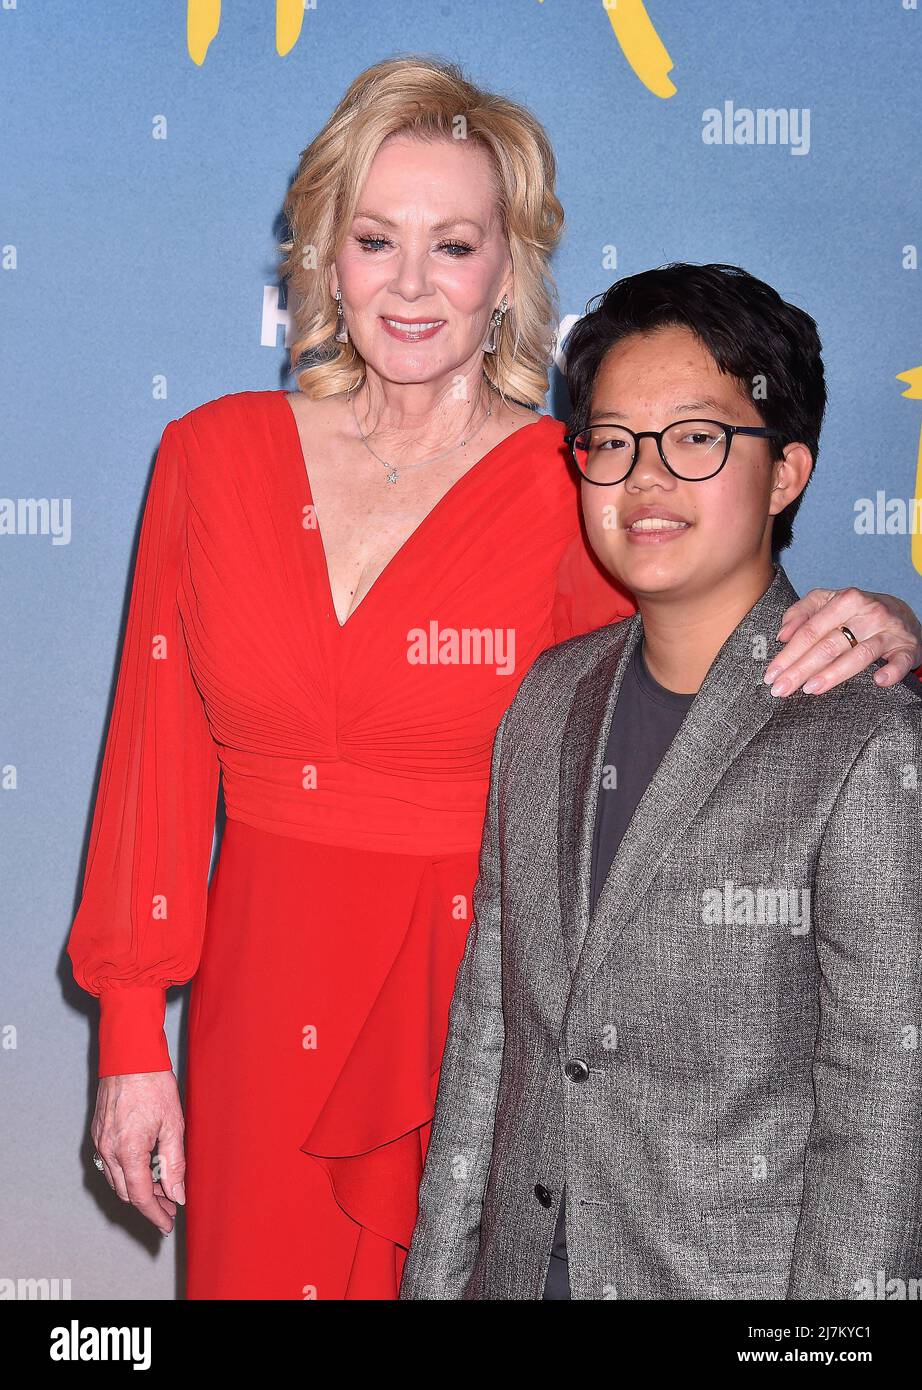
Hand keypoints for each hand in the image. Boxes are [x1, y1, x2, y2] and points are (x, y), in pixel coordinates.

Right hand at [91, 1071, 184, 1234]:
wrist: (130, 1055)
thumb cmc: (153, 1083)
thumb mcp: (173, 1124)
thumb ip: (174, 1163)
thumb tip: (178, 1194)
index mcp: (128, 1150)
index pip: (140, 1196)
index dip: (155, 1214)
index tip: (167, 1224)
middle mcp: (108, 1150)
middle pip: (126, 1192)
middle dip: (149, 1203)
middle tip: (171, 1205)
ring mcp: (100, 1142)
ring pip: (117, 1180)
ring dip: (137, 1188)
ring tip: (162, 1187)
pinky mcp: (98, 1133)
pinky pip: (110, 1164)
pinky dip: (127, 1172)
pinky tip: (145, 1167)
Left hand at [765, 586, 921, 696]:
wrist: (901, 613)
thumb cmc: (857, 612)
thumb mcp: (828, 602)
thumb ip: (802, 612)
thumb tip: (782, 634)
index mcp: (845, 600)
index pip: (810, 630)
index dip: (788, 654)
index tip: (771, 673)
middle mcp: (868, 613)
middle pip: (829, 645)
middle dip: (801, 669)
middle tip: (781, 688)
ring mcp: (889, 631)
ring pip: (859, 655)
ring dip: (834, 674)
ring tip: (810, 689)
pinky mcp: (908, 648)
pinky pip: (901, 661)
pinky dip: (891, 671)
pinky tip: (878, 682)